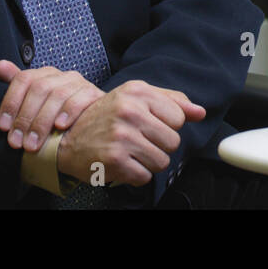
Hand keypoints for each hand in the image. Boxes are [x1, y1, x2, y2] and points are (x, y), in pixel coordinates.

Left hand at [0, 61, 104, 151]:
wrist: (91, 122)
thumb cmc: (58, 114)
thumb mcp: (36, 102)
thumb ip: (18, 86)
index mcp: (44, 74)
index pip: (23, 79)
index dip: (10, 102)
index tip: (3, 126)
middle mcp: (61, 75)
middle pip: (39, 88)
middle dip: (25, 117)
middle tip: (17, 141)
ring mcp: (78, 83)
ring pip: (57, 95)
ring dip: (42, 122)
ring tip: (33, 143)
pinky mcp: (93, 94)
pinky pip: (80, 100)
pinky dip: (68, 113)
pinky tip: (59, 127)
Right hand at [57, 80, 205, 186]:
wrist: (67, 138)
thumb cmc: (106, 117)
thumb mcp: (136, 98)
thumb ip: (171, 102)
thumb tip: (200, 112)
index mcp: (137, 91)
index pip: (179, 117)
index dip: (167, 126)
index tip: (148, 125)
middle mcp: (129, 110)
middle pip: (173, 142)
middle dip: (159, 147)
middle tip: (138, 141)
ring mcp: (122, 135)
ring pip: (162, 161)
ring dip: (148, 163)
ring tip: (131, 153)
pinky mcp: (115, 159)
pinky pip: (145, 176)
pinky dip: (135, 175)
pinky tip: (122, 163)